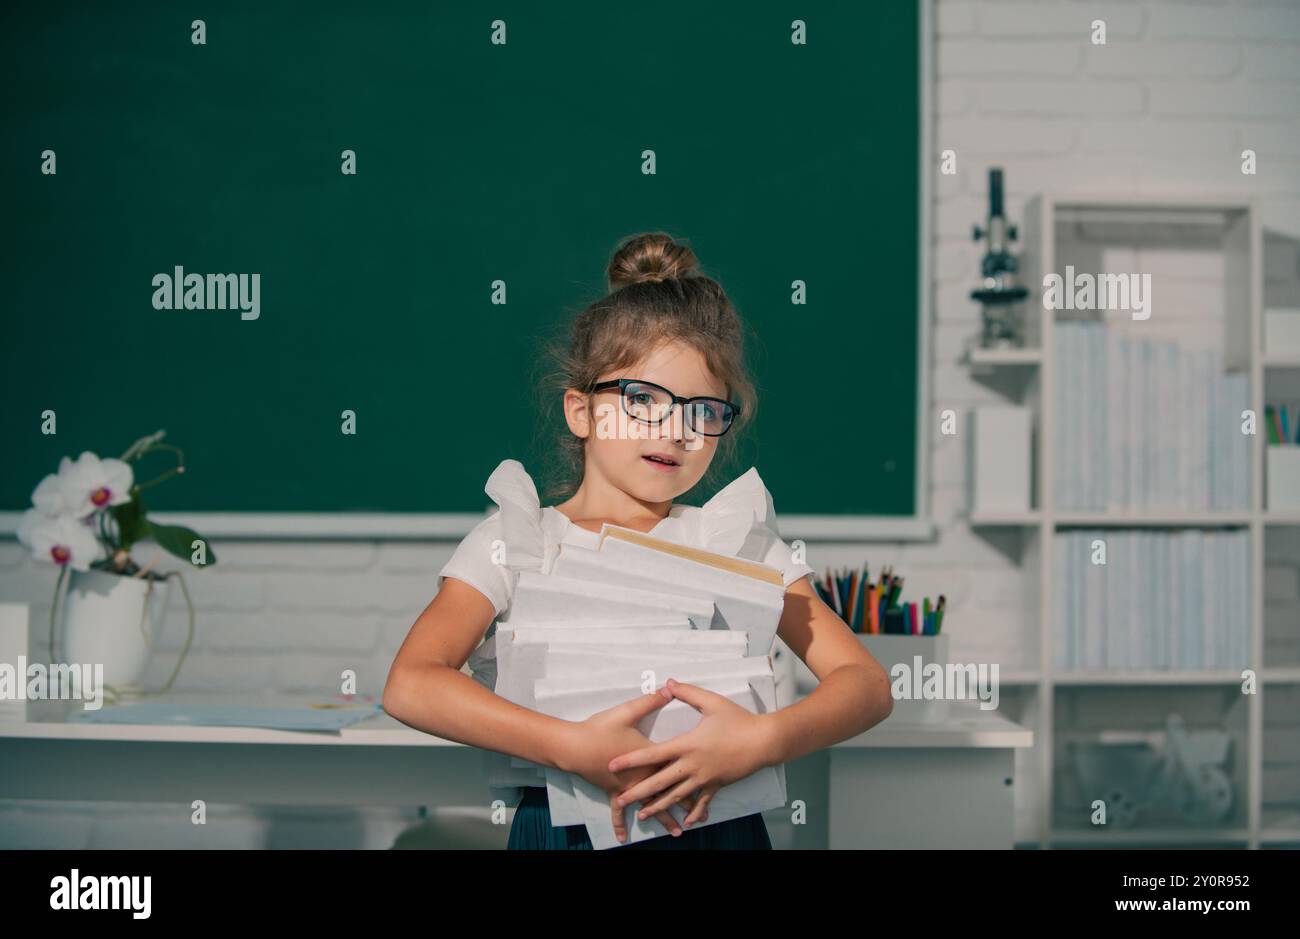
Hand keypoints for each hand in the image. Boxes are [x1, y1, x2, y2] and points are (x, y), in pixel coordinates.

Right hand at [560, 688, 697, 840]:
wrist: (575, 746)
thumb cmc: (601, 728)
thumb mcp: (627, 711)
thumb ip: (650, 700)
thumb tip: (669, 687)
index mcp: (650, 757)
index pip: (677, 765)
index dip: (696, 772)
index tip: (714, 780)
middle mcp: (643, 776)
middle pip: (670, 791)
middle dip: (687, 803)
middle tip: (704, 815)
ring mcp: (628, 787)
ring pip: (651, 805)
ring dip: (664, 818)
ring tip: (679, 832)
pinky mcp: (613, 791)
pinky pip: (618, 811)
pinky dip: (621, 823)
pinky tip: (623, 837)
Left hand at [608, 678, 775, 827]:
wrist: (764, 741)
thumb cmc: (738, 720)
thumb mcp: (712, 702)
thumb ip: (687, 692)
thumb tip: (668, 682)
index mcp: (688, 745)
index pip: (654, 754)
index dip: (632, 760)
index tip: (613, 765)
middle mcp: (693, 766)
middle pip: (660, 782)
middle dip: (638, 792)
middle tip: (620, 799)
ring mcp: (705, 778)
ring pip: (677, 796)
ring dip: (658, 806)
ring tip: (642, 815)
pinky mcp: (717, 785)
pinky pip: (702, 802)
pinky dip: (693, 813)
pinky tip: (686, 824)